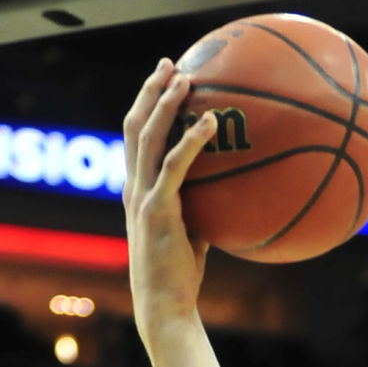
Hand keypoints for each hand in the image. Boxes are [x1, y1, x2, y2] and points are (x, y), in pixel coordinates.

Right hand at [122, 57, 216, 344]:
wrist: (164, 303)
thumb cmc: (180, 274)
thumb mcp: (192, 231)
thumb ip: (201, 207)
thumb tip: (234, 191)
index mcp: (138, 189)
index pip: (136, 138)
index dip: (145, 106)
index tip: (163, 80)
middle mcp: (133, 186)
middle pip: (134, 125)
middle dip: (150, 90)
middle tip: (169, 63)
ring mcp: (142, 196)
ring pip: (146, 136)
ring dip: (164, 103)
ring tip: (184, 77)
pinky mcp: (156, 209)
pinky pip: (174, 165)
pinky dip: (190, 139)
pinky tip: (210, 122)